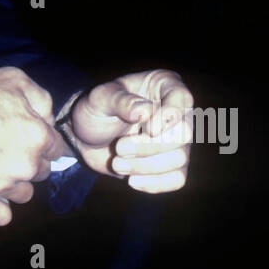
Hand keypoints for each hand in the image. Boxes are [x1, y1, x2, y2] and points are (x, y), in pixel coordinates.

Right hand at [0, 66, 64, 225]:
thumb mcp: (12, 78)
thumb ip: (40, 98)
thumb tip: (49, 120)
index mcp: (38, 135)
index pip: (56, 149)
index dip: (41, 142)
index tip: (24, 137)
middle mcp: (27, 165)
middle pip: (41, 173)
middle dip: (28, 162)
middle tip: (4, 148)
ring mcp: (4, 186)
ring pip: (23, 195)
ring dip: (13, 184)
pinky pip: (2, 216)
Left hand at [67, 69, 192, 192]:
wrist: (84, 137)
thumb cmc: (95, 110)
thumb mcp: (100, 99)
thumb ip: (121, 101)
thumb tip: (145, 111)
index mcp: (164, 85)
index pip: (182, 98)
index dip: (170, 116)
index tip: (149, 129)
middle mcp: (177, 112)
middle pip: (184, 134)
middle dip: (149, 146)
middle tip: (119, 147)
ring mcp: (177, 140)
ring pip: (179, 159)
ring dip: (145, 166)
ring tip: (117, 163)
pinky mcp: (170, 164)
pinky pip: (177, 179)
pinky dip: (154, 183)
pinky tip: (131, 179)